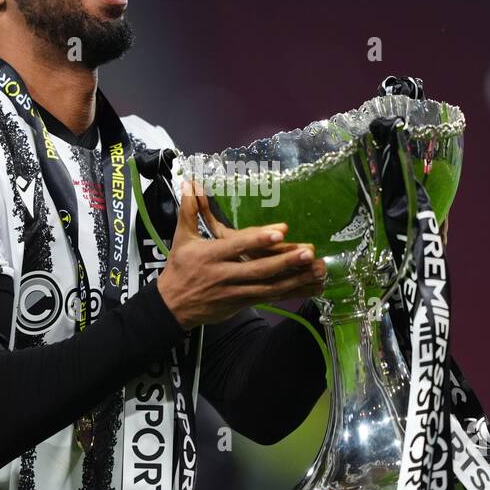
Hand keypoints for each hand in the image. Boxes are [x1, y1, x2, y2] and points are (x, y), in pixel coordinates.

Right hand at [156, 180, 326, 328]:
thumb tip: (191, 182)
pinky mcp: (243, 303)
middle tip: (309, 252)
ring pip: (268, 287)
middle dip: (285, 261)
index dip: (258, 240)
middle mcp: (225, 275)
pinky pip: (271, 298)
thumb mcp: (181, 238)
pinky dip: (292, 293)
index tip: (280, 231)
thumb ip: (189, 209)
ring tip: (318, 269)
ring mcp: (236, 292)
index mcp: (211, 255)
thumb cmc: (179, 269)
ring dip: (295, 279)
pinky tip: (312, 287)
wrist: (172, 307)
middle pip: (258, 269)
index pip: (237, 246)